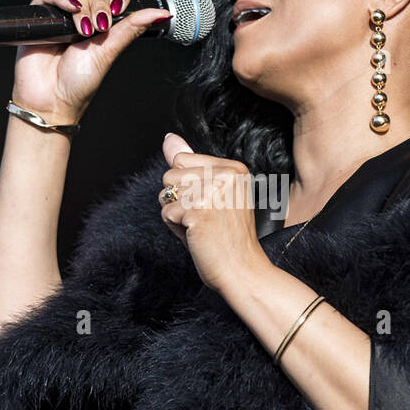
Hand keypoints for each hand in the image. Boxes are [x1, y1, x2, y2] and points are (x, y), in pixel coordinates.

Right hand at [11, 0, 172, 123]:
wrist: (52, 98)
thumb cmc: (80, 81)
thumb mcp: (111, 51)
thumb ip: (133, 27)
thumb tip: (162, 14)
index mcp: (104, 18)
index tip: (119, 9)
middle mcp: (84, 11)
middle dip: (100, 3)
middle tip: (99, 28)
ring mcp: (61, 11)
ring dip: (81, 5)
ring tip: (82, 31)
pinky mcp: (40, 13)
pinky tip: (69, 11)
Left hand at [159, 132, 270, 294]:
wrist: (243, 270)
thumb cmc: (228, 237)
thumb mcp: (213, 194)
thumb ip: (190, 165)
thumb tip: (168, 138)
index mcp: (234, 168)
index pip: (182, 160)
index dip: (187, 186)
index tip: (211, 205)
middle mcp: (225, 175)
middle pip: (171, 174)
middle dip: (179, 200)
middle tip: (206, 219)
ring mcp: (211, 191)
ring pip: (166, 194)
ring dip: (176, 215)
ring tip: (201, 227)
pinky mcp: (197, 210)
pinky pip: (166, 213)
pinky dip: (176, 229)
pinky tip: (197, 236)